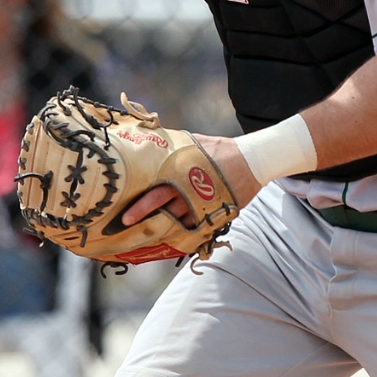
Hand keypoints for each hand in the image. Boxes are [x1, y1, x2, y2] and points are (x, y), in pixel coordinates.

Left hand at [119, 136, 258, 227]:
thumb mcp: (194, 144)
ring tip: (146, 237)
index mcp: (183, 174)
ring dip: (162, 230)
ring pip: (178, 223)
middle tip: (129, 228)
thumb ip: (173, 145)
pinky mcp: (215, 214)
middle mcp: (191, 192)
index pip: (157, 193)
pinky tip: (171, 237)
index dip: (140, 206)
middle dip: (145, 221)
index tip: (125, 216)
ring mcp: (203, 206)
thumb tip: (154, 139)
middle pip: (164, 212)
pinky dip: (182, 233)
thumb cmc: (221, 150)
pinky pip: (195, 228)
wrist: (252, 161)